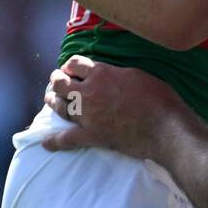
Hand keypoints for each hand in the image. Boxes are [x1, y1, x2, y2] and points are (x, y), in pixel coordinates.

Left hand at [42, 55, 177, 156]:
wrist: (163, 127)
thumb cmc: (158, 97)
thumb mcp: (137, 74)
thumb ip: (116, 73)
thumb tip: (108, 75)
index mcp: (101, 73)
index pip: (76, 64)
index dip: (71, 65)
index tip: (71, 68)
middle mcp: (88, 92)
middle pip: (62, 83)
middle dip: (57, 80)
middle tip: (57, 80)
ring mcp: (87, 115)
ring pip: (60, 106)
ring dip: (53, 101)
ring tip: (50, 98)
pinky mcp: (90, 136)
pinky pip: (66, 139)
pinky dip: (54, 141)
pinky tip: (45, 143)